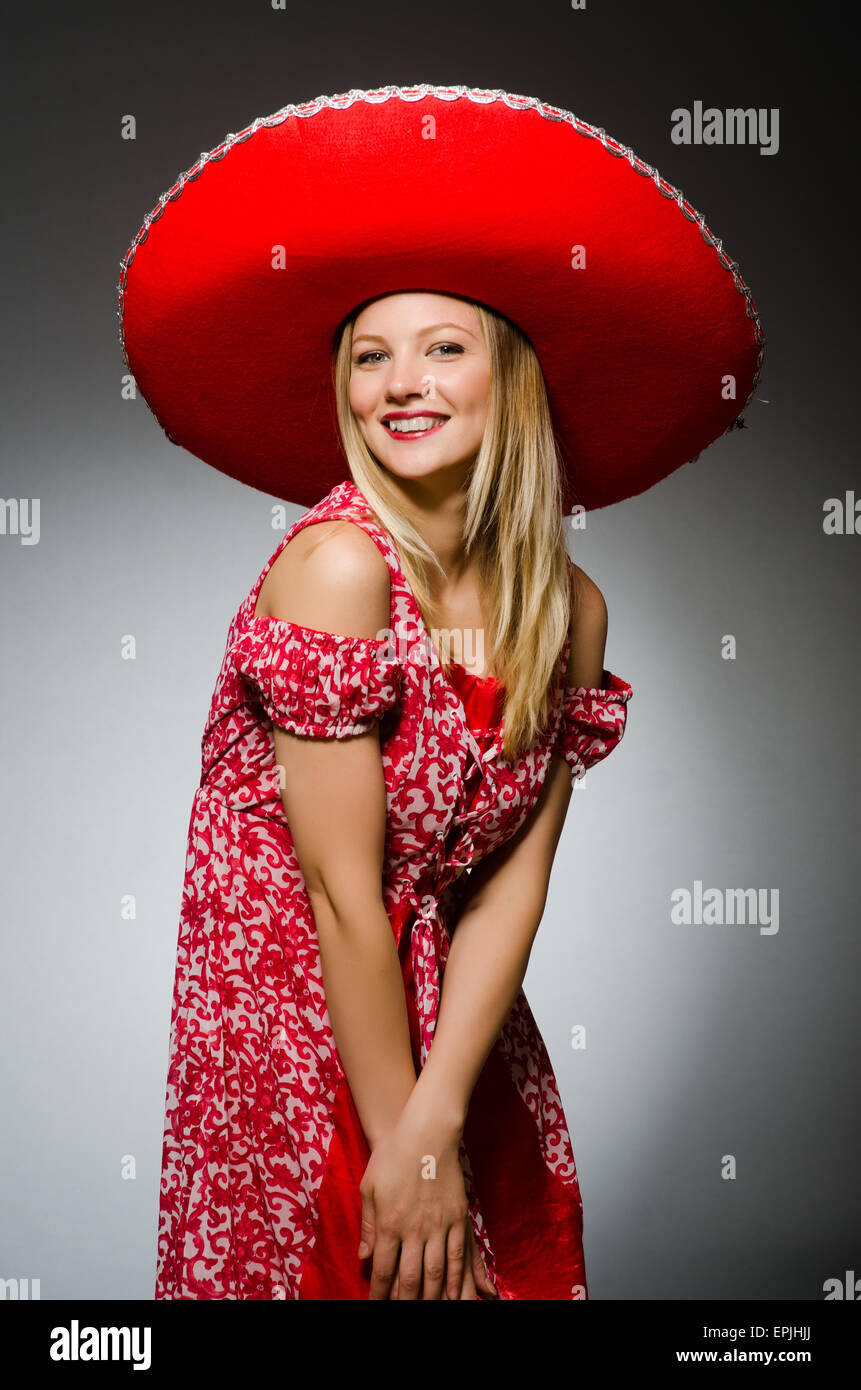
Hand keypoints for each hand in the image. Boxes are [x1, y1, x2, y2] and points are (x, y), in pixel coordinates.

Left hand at [358, 1107, 496, 1299]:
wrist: (426, 1132)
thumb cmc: (392, 1156)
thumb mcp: (369, 1188)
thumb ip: (368, 1226)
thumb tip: (364, 1257)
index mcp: (389, 1224)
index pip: (383, 1272)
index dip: (380, 1296)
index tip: (376, 1306)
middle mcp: (414, 1229)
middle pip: (410, 1279)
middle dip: (405, 1302)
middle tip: (402, 1312)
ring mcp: (438, 1224)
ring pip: (437, 1273)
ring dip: (432, 1297)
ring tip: (430, 1309)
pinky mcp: (457, 1217)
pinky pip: (459, 1255)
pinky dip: (458, 1279)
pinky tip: (456, 1295)